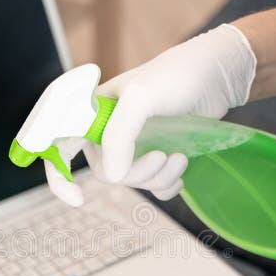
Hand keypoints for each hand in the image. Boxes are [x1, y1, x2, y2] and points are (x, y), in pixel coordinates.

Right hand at [46, 23, 255, 206]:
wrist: (216, 75)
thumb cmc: (175, 77)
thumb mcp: (140, 98)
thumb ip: (119, 136)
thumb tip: (112, 177)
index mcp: (91, 113)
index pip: (61, 147)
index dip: (59, 176)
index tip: (78, 200)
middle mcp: (107, 130)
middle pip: (106, 172)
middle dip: (136, 173)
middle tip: (163, 157)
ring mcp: (132, 144)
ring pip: (131, 180)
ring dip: (157, 177)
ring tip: (181, 158)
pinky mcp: (155, 152)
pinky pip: (151, 185)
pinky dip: (165, 186)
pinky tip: (180, 175)